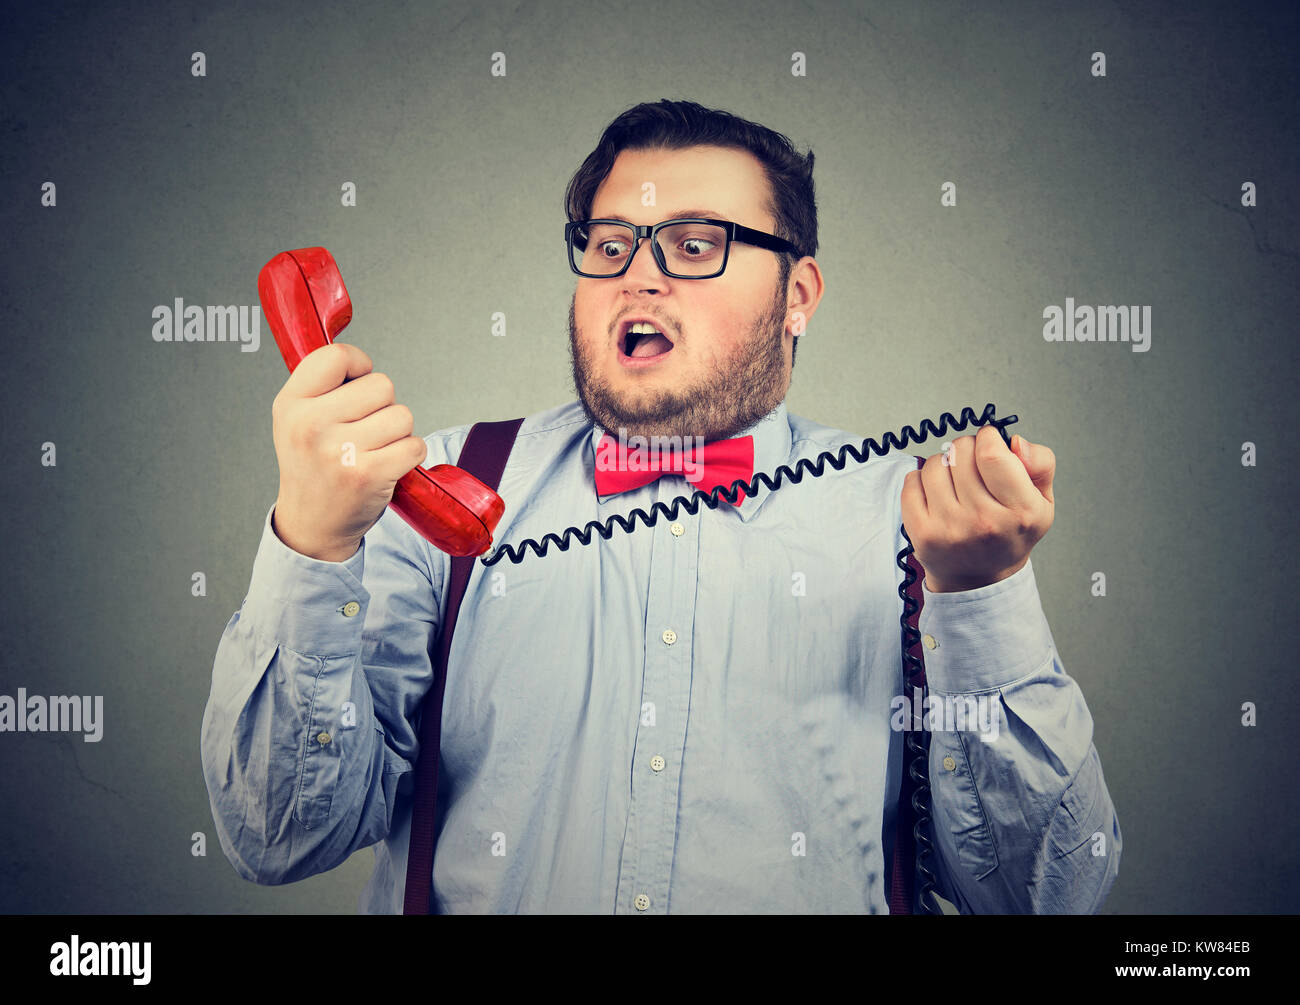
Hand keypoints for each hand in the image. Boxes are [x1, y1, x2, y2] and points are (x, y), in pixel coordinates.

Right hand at [271, 342, 427, 561]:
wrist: (312, 524)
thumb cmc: (313, 464)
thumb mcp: (297, 418)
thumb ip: (323, 385)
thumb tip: (359, 360)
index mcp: (291, 404)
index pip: (337, 356)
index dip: (359, 366)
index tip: (356, 384)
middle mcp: (311, 425)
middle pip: (382, 385)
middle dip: (383, 405)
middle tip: (364, 429)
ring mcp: (340, 452)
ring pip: (402, 415)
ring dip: (398, 431)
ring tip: (374, 449)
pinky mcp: (370, 475)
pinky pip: (414, 445)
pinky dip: (409, 454)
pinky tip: (387, 466)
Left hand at [900, 426, 1054, 592]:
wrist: (979, 579)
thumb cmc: (1010, 532)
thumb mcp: (1041, 501)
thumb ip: (1040, 464)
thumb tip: (1015, 442)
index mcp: (1021, 512)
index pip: (991, 454)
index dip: (987, 437)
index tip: (988, 442)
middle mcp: (984, 522)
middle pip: (960, 452)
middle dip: (966, 449)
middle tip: (972, 465)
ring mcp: (950, 529)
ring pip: (934, 464)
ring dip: (943, 464)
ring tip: (955, 482)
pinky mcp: (922, 533)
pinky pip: (911, 481)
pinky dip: (921, 480)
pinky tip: (937, 494)